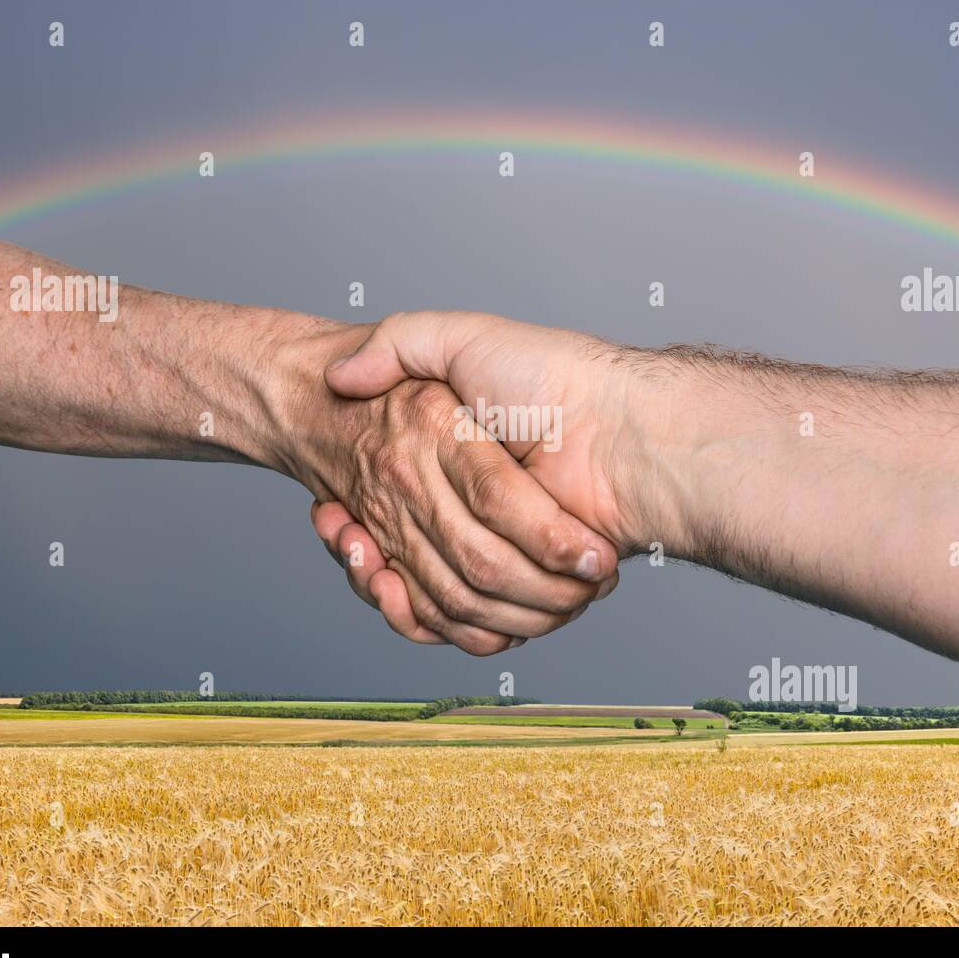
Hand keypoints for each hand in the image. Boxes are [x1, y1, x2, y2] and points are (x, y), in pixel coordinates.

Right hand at [312, 312, 680, 636]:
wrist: (625, 424)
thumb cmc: (550, 374)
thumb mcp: (463, 336)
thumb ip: (400, 340)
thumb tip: (341, 375)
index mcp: (451, 459)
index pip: (386, 504)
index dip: (347, 523)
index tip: (333, 518)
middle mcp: (469, 506)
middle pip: (401, 554)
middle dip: (366, 557)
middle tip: (347, 536)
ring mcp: (496, 544)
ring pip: (423, 591)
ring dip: (389, 587)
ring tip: (365, 557)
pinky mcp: (524, 578)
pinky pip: (460, 619)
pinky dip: (426, 621)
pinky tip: (394, 590)